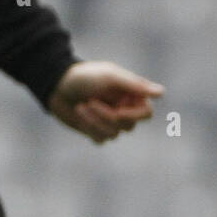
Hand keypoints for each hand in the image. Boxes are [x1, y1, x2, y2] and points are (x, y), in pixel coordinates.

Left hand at [47, 60, 163, 142]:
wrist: (55, 85)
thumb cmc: (83, 76)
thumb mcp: (108, 76)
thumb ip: (134, 85)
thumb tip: (162, 92)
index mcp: (130, 94)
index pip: (146, 113)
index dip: (133, 115)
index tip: (117, 110)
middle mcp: (123, 108)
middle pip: (129, 125)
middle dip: (107, 116)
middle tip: (89, 102)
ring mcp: (110, 121)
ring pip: (114, 134)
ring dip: (95, 122)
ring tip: (80, 107)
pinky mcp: (96, 130)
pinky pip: (101, 140)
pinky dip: (89, 128)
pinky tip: (78, 115)